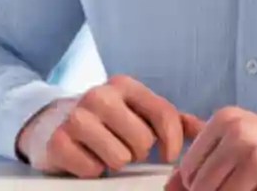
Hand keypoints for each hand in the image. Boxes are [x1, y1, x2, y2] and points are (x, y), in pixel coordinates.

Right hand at [16, 75, 196, 177]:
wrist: (49, 120)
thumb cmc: (105, 120)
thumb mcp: (137, 112)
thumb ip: (171, 120)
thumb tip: (206, 128)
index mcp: (124, 85)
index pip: (164, 115)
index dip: (173, 142)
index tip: (167, 155)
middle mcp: (99, 95)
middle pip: (142, 142)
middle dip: (137, 152)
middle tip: (123, 147)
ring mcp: (76, 117)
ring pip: (119, 158)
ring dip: (115, 162)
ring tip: (105, 151)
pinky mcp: (58, 141)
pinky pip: (93, 170)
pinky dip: (93, 170)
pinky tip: (86, 157)